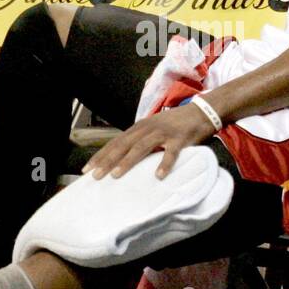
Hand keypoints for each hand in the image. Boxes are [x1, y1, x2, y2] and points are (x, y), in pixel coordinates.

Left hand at [82, 102, 217, 179]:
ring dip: (128, 161)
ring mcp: (164, 132)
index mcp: (139, 127)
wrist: (201, 112)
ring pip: (141, 147)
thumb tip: (123, 157)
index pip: (115, 142)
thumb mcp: (153, 130)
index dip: (101, 155)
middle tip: (95, 176)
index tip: (87, 169)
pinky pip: (171, 153)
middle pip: (124, 145)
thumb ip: (140, 140)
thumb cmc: (175, 125)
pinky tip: (159, 176)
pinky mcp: (180, 139)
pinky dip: (164, 164)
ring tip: (116, 175)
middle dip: (108, 160)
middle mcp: (148, 128)